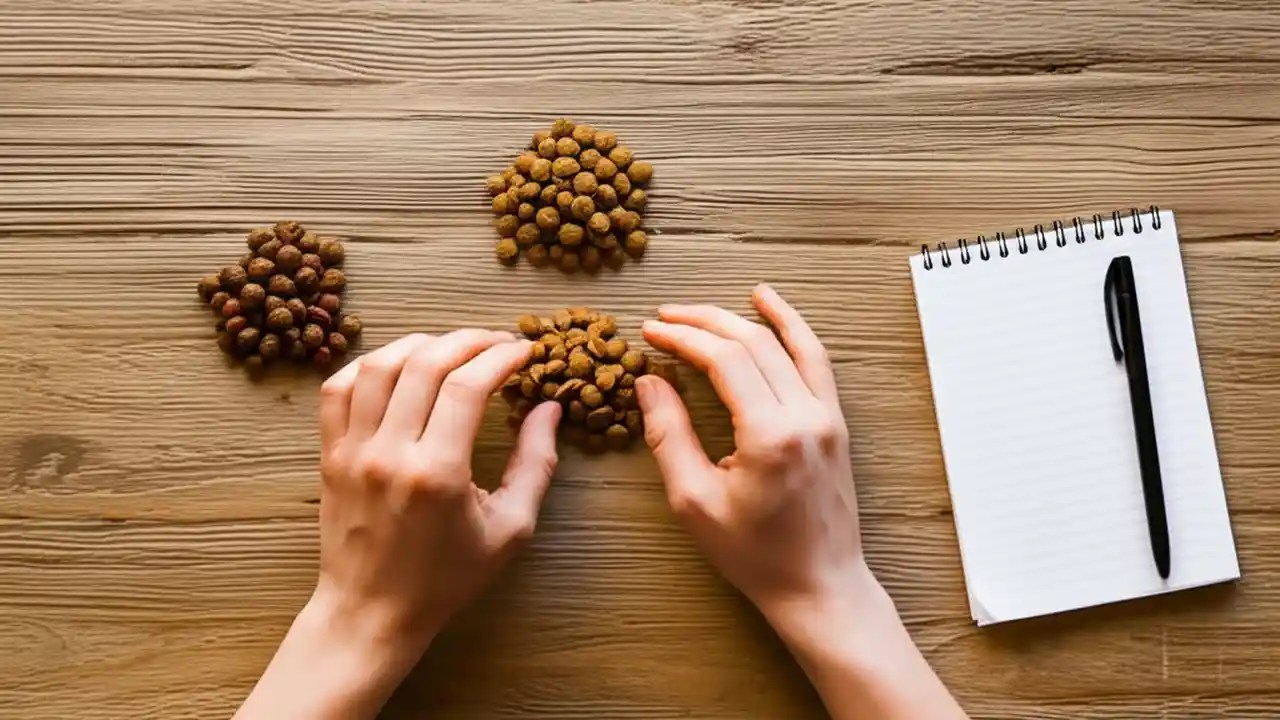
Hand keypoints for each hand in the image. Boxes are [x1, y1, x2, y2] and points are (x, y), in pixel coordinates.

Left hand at [236, 331, 560, 719]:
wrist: (372, 612)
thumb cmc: (446, 578)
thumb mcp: (510, 529)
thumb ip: (535, 463)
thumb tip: (550, 407)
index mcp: (438, 473)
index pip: (468, 386)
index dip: (501, 357)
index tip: (525, 351)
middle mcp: (390, 454)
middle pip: (426, 364)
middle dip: (469, 340)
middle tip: (497, 341)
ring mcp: (353, 451)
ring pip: (380, 365)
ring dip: (421, 343)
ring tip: (451, 347)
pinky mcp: (330, 454)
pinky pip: (339, 388)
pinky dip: (369, 363)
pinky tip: (399, 364)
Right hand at [638, 287, 966, 719]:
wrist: (818, 586)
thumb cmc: (754, 555)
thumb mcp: (695, 501)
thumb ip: (669, 435)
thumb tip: (650, 382)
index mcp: (769, 436)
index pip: (723, 360)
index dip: (683, 338)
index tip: (650, 331)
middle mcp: (805, 417)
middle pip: (753, 343)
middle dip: (705, 322)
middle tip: (665, 316)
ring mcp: (827, 417)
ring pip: (788, 345)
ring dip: (749, 317)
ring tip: (717, 300)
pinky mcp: (836, 424)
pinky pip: (816, 362)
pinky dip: (795, 331)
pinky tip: (775, 311)